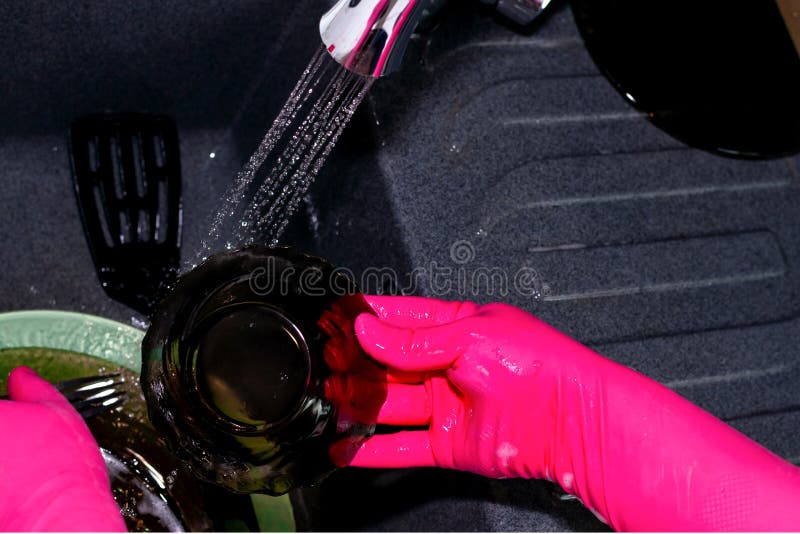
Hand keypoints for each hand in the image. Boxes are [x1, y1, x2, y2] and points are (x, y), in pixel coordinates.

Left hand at [0, 367, 124, 531]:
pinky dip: (3, 486)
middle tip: (19, 449)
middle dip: (5, 438)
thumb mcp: (58, 412)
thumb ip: (33, 387)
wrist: (60, 519)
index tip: (16, 425)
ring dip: (3, 461)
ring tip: (16, 473)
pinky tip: (12, 489)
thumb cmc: (61, 470)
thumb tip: (22, 376)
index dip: (8, 416)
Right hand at [329, 296, 595, 479]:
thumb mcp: (470, 336)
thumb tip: (368, 329)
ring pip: (390, 404)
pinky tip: (346, 448)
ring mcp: (446, 406)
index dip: (367, 318)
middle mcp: (448, 365)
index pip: (401, 319)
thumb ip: (413, 340)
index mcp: (457, 328)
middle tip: (325, 359)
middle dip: (356, 361)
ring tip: (327, 399)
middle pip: (389, 362)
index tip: (336, 317)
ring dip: (358, 402)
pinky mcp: (447, 443)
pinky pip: (402, 446)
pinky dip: (372, 450)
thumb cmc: (538, 366)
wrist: (571, 421)